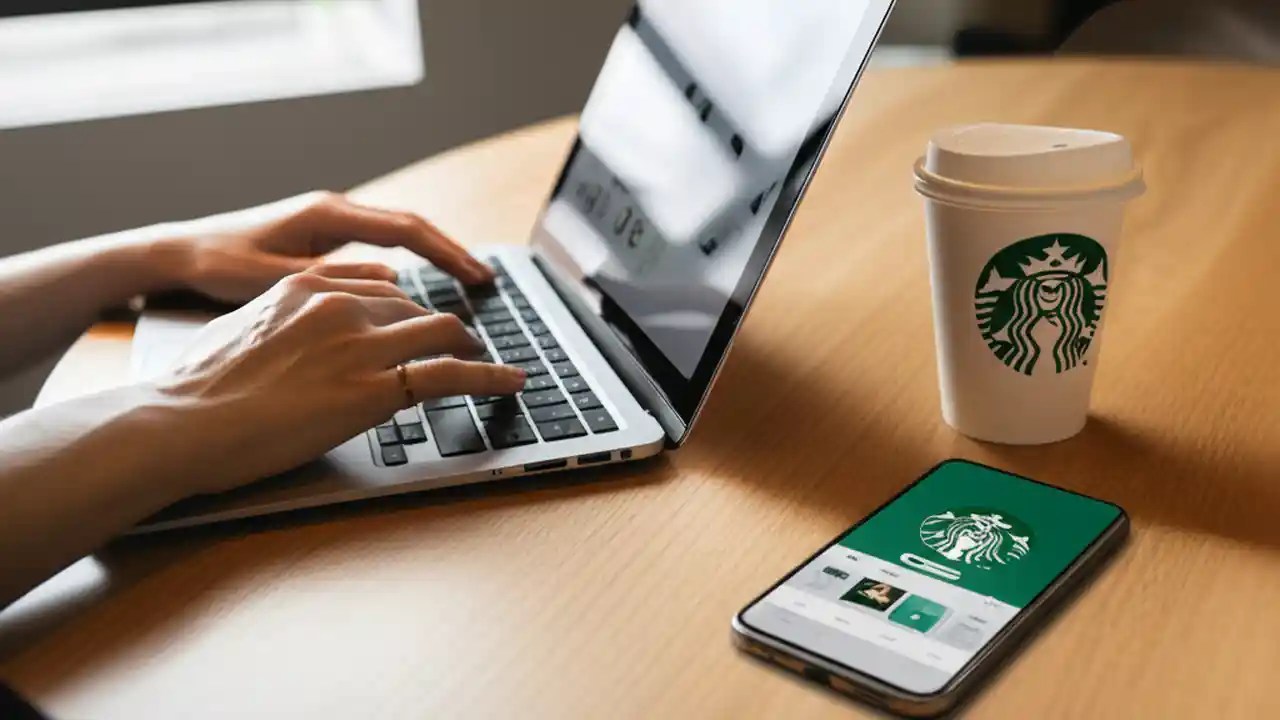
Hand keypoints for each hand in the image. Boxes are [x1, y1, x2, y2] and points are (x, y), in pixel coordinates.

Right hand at [153, 265, 524, 495]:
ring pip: (440, 332)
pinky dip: (490, 375)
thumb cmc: (194, 391)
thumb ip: (278, 320)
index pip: (377, 286)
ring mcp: (359, 343)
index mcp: (303, 286)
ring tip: (491, 364)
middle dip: (440, 328)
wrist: (180, 422)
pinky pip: (451, 372)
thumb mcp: (236, 332)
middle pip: (413, 307)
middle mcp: (337, 304)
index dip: (408, 308)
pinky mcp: (375, 386)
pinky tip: (511, 382)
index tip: (423, 318)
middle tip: (460, 345)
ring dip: (471, 347)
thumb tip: (294, 331)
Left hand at [161, 192, 494, 302]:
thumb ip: (332, 278)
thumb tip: (392, 277)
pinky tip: (420, 288)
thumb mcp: (273, 279)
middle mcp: (334, 211)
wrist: (180, 251)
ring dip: (434, 257)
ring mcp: (329, 223)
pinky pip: (379, 247)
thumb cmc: (219, 264)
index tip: (477, 277)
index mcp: (327, 215)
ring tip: (467, 285)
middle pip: (411, 227)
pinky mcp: (323, 239)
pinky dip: (409, 264)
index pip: (405, 230)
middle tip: (486, 281)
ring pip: (397, 236)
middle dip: (452, 253)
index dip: (446, 254)